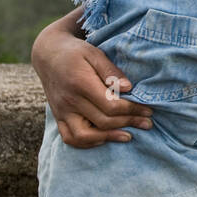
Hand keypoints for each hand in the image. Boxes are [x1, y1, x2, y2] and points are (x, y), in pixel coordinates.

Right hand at [32, 20, 151, 147]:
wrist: (48, 55)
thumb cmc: (76, 53)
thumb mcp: (95, 53)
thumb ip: (111, 71)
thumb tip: (128, 88)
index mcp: (81, 84)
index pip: (111, 106)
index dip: (132, 110)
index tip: (148, 110)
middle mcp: (69, 101)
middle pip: (102, 122)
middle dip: (129, 123)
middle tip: (147, 123)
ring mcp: (62, 111)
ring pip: (83, 136)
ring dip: (109, 138)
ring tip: (128, 135)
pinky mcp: (58, 117)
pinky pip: (70, 138)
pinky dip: (88, 143)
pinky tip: (105, 139)